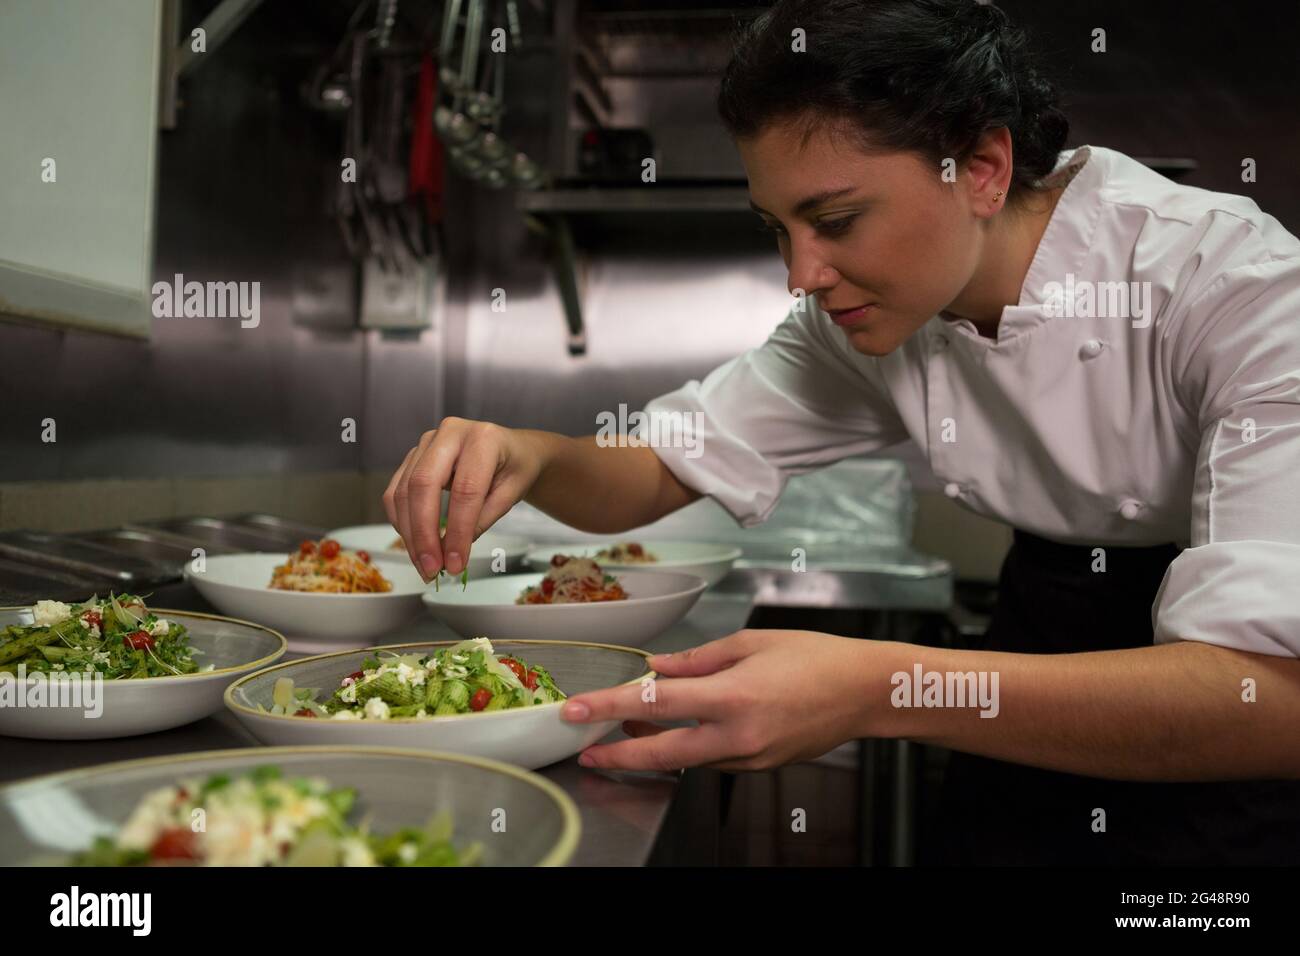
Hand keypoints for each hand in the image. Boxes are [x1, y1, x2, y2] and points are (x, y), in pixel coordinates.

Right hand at [383, 418, 546, 580]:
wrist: (510, 449)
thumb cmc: (514, 468)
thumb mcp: (512, 493)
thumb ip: (483, 519)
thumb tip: (453, 552)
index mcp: (483, 438)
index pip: (465, 490)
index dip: (458, 532)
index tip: (456, 563)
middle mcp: (450, 433)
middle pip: (423, 485)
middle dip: (424, 534)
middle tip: (431, 568)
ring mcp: (426, 443)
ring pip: (404, 491)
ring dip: (410, 534)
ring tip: (424, 564)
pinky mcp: (412, 457)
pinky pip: (395, 491)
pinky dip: (401, 522)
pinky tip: (414, 544)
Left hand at [560, 629, 888, 771]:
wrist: (864, 693)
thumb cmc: (815, 658)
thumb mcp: (750, 643)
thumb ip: (696, 659)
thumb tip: (656, 669)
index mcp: (732, 695)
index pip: (655, 703)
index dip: (608, 706)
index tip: (575, 710)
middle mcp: (737, 734)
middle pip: (660, 752)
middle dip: (616, 753)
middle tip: (584, 751)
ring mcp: (748, 757)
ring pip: (684, 759)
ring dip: (651, 746)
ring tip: (626, 728)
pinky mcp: (758, 766)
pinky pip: (711, 759)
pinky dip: (686, 747)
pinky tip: (675, 729)